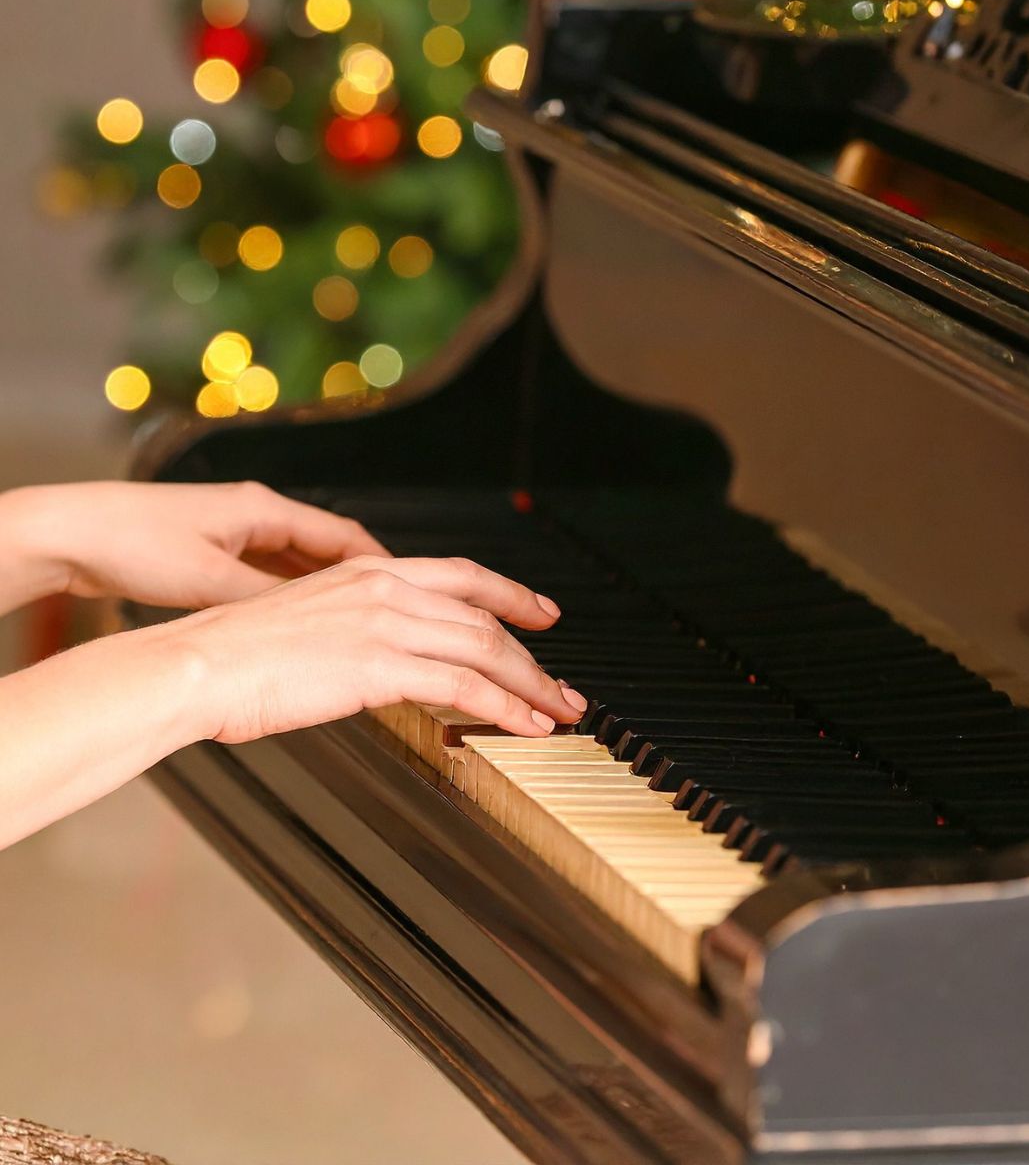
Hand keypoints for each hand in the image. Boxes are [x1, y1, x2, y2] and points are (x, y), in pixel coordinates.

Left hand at [0, 480, 386, 611]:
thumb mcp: (210, 579)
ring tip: (354, 620)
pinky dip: (289, 595)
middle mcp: (254, 514)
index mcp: (262, 508)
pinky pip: (269, 573)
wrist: (71, 533)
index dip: (381, 563)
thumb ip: (266, 599)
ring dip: (324, 588)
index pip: (343, 533)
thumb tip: (312, 622)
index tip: (412, 588)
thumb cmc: (132, 541)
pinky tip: (297, 619)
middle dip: (360, 577)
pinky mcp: (212, 553)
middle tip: (394, 608)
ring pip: (297, 563)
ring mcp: (233, 533)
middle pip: (326, 547)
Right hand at [173, 553, 584, 742]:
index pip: (462, 576)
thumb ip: (358, 630)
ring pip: (485, 648)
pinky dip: (505, 706)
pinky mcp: (381, 663)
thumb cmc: (238, 654)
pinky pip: (465, 684)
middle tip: (561, 686)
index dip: (511, 595)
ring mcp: (386, 622)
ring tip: (559, 712)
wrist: (198, 664)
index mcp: (369, 570)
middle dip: (533, 655)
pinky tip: (526, 725)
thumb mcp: (309, 622)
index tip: (542, 612)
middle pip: (485, 618)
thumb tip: (388, 659)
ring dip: (532, 685)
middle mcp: (386, 587)